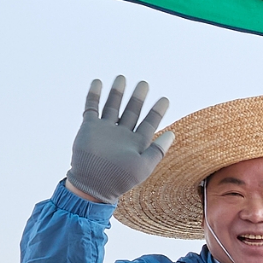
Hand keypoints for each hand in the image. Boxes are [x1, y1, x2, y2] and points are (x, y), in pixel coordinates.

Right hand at [66, 76, 174, 203]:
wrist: (93, 185)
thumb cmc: (120, 179)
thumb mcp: (143, 166)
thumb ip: (158, 150)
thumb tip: (172, 134)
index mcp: (136, 143)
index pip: (149, 123)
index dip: (157, 111)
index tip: (165, 99)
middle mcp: (122, 135)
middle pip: (131, 111)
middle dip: (137, 98)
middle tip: (144, 84)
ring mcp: (105, 130)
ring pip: (113, 106)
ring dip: (117, 93)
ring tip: (122, 77)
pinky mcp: (90, 127)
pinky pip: (92, 107)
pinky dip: (94, 95)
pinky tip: (98, 82)